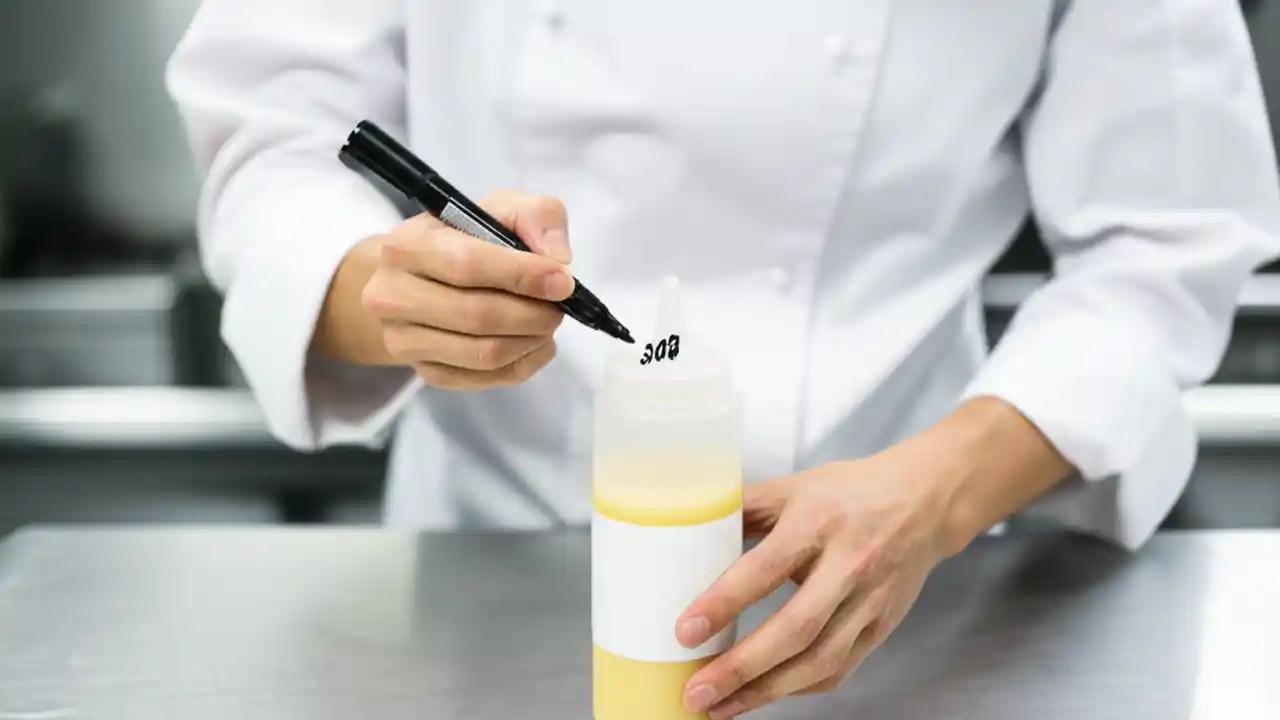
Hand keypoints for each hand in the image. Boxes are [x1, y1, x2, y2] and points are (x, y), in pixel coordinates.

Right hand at [356, 190, 574, 389]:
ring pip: (483, 354)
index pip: (467, 265)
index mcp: (406, 247)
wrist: (412, 279)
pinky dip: (523, 364)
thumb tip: (557, 258)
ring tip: (548, 323)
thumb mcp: (497, 209)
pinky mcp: (424, 371)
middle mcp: (392, 296)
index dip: (522, 275)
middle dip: (533, 314)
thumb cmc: (460, 238)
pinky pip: (484, 379)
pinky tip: (534, 344)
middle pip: (477, 316)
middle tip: (560, 307)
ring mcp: (403, 340)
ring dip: (531, 341)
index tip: (563, 282)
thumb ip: (535, 216)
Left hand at [676, 398, 1072, 717]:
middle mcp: (848, 564)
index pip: (765, 569)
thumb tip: (685, 532)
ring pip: (819, 661)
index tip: (685, 631)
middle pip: (794, 629)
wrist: (925, 500)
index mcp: (818, 521)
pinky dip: (799, 688)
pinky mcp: (882, 627)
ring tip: (721, 708)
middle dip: (741, 668)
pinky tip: (765, 695)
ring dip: (766, 692)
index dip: (723, 603)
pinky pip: (838, 669)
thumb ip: (742, 509)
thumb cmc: (850, 492)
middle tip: (696, 691)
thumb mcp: (792, 487)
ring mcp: (870, 600)